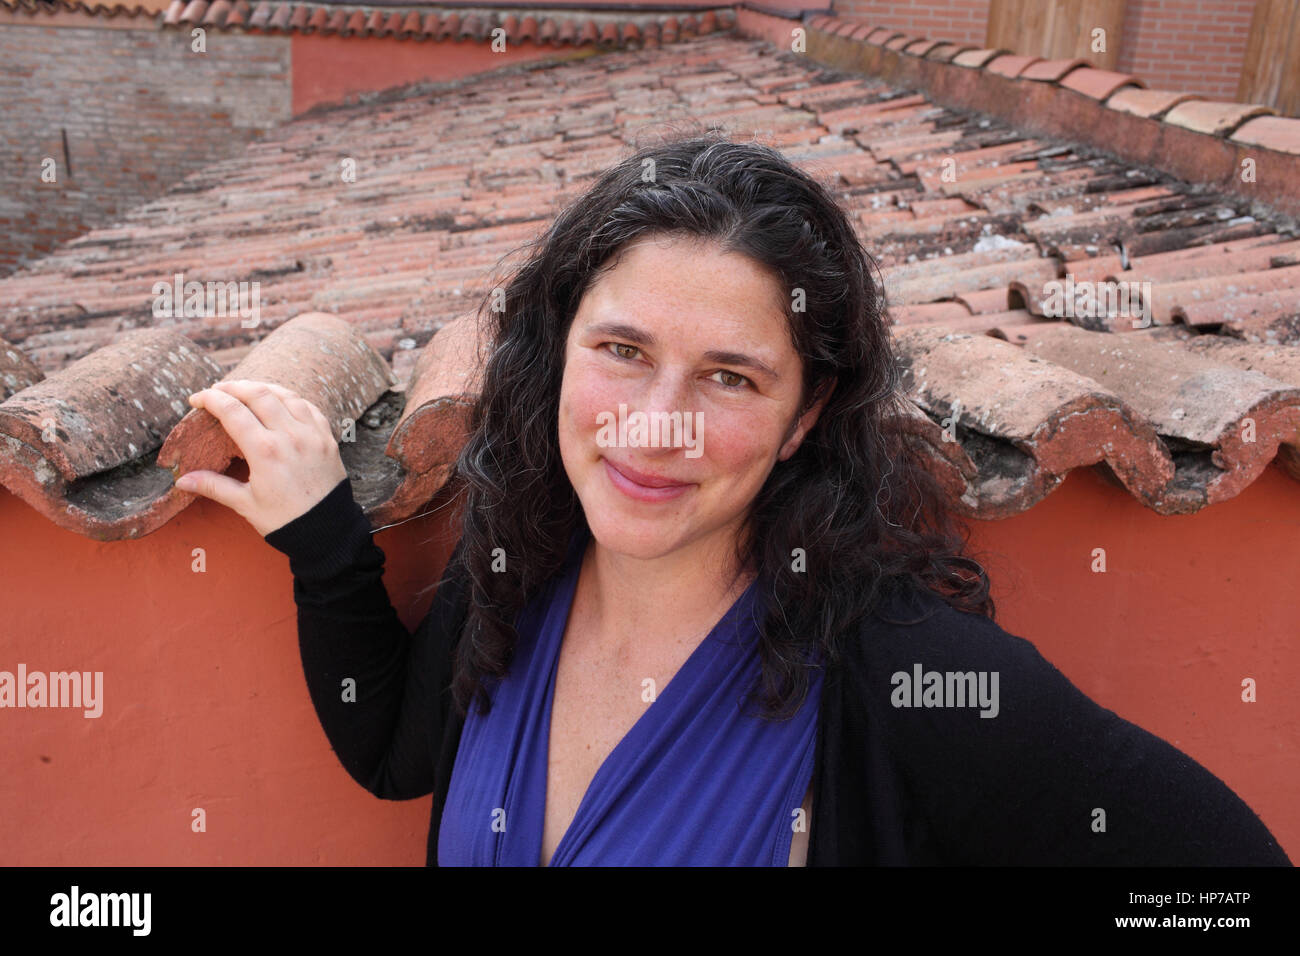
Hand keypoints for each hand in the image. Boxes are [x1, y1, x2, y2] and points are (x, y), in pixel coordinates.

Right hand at [174, 380, 348, 536]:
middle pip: (258, 394)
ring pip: (286, 395)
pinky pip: (308, 406)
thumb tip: (182, 480)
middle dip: (233, 387)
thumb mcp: (245, 504)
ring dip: (262, 388)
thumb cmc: (285, 520)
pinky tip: (279, 400)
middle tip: (217, 390)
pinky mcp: (327, 438)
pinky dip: (290, 398)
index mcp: (265, 451)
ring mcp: (312, 434)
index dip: (210, 399)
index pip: (232, 411)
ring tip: (245, 389)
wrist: (328, 531)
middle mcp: (290, 436)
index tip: (196, 399)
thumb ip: (214, 486)